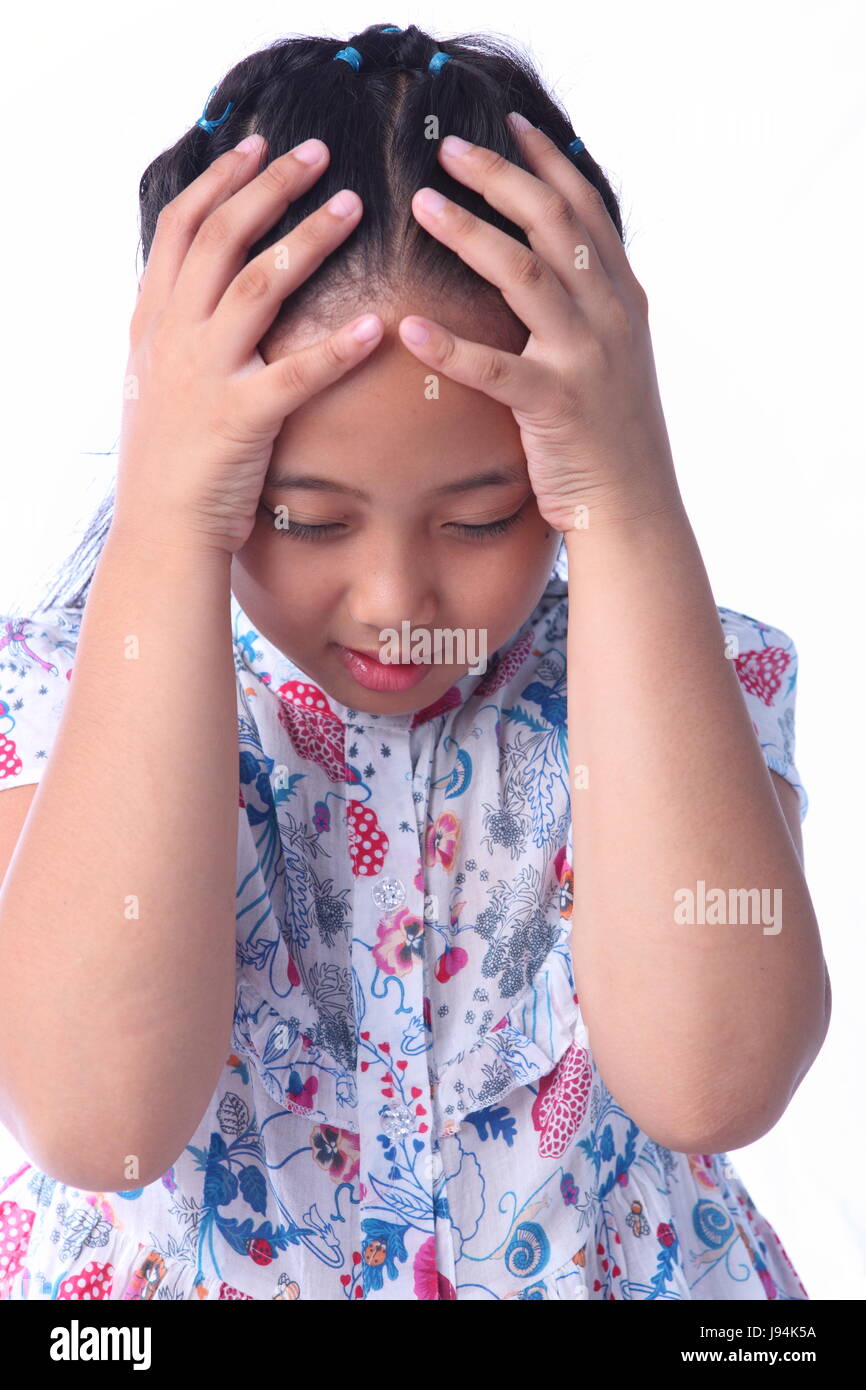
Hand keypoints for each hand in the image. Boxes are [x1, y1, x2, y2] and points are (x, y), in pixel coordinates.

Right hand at [116, 136, 383, 554]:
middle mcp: (174, 337)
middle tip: (317, 152)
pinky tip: (376, 327)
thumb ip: (181, 332)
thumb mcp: (157, 381)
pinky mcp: (240, 419)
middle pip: (221, 236)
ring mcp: (205, 374)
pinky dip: (337, 348)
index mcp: (154, 322)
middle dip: (269, 186)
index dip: (220, 179)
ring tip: (354, 206)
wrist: (160, 529)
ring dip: (307, 239)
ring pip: (256, 284)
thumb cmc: (170, 459)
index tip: (257, 146)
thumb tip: (207, 292)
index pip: (181, 226)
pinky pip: (296, 374)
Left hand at [397, 118, 682, 531]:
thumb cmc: (609, 433)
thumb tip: (553, 262)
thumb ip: (590, 303)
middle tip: (448, 149)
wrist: (633, 505)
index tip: (510, 125)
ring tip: (424, 205)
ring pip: (526, 275)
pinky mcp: (556, 405)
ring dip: (471, 234)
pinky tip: (408, 329)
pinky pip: (496, 368)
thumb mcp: (613, 354)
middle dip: (500, 178)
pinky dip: (450, 347)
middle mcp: (610, 316)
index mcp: (622, 297)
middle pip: (553, 223)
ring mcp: (586, 358)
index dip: (547, 162)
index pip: (584, 209)